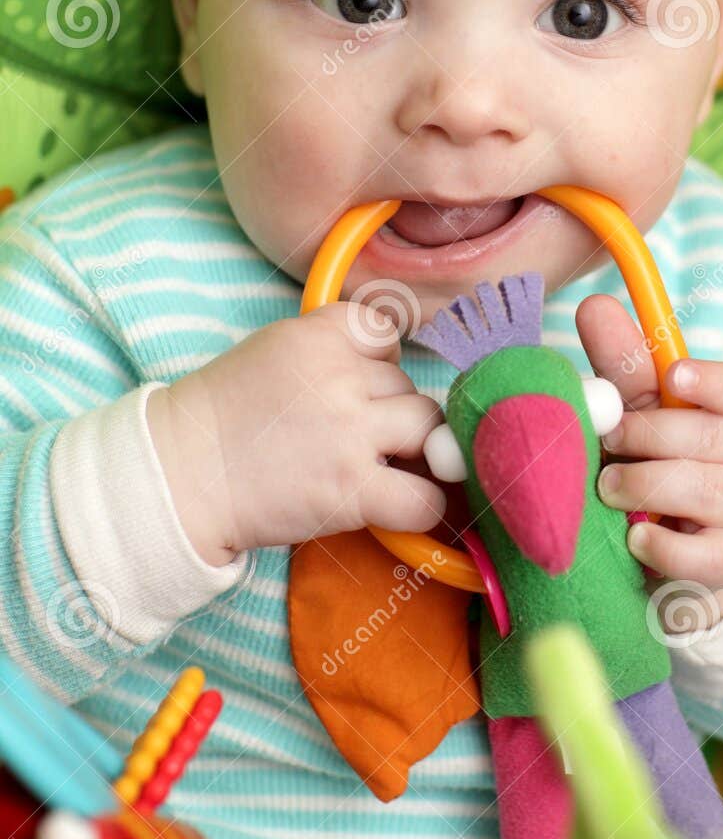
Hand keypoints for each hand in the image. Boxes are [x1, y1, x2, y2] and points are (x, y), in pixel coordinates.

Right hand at [147, 304, 445, 566]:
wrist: (179, 477)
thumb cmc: (222, 416)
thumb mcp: (274, 350)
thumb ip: (332, 349)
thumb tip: (393, 365)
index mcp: (316, 335)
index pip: (385, 334)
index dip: (378, 363)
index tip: (354, 387)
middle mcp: (339, 378)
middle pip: (407, 386)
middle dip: (389, 412)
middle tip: (354, 437)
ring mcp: (350, 434)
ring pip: (427, 429)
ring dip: (411, 451)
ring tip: (376, 467)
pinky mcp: (351, 490)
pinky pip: (422, 497)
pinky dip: (422, 504)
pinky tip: (398, 505)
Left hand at [576, 294, 722, 627]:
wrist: (688, 547)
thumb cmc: (668, 458)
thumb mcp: (648, 407)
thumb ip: (626, 362)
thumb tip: (594, 304)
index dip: (715, 381)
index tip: (674, 376)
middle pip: (719, 439)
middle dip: (653, 435)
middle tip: (609, 439)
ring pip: (711, 492)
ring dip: (648, 485)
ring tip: (608, 486)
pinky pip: (707, 556)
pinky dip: (664, 545)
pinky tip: (635, 535)